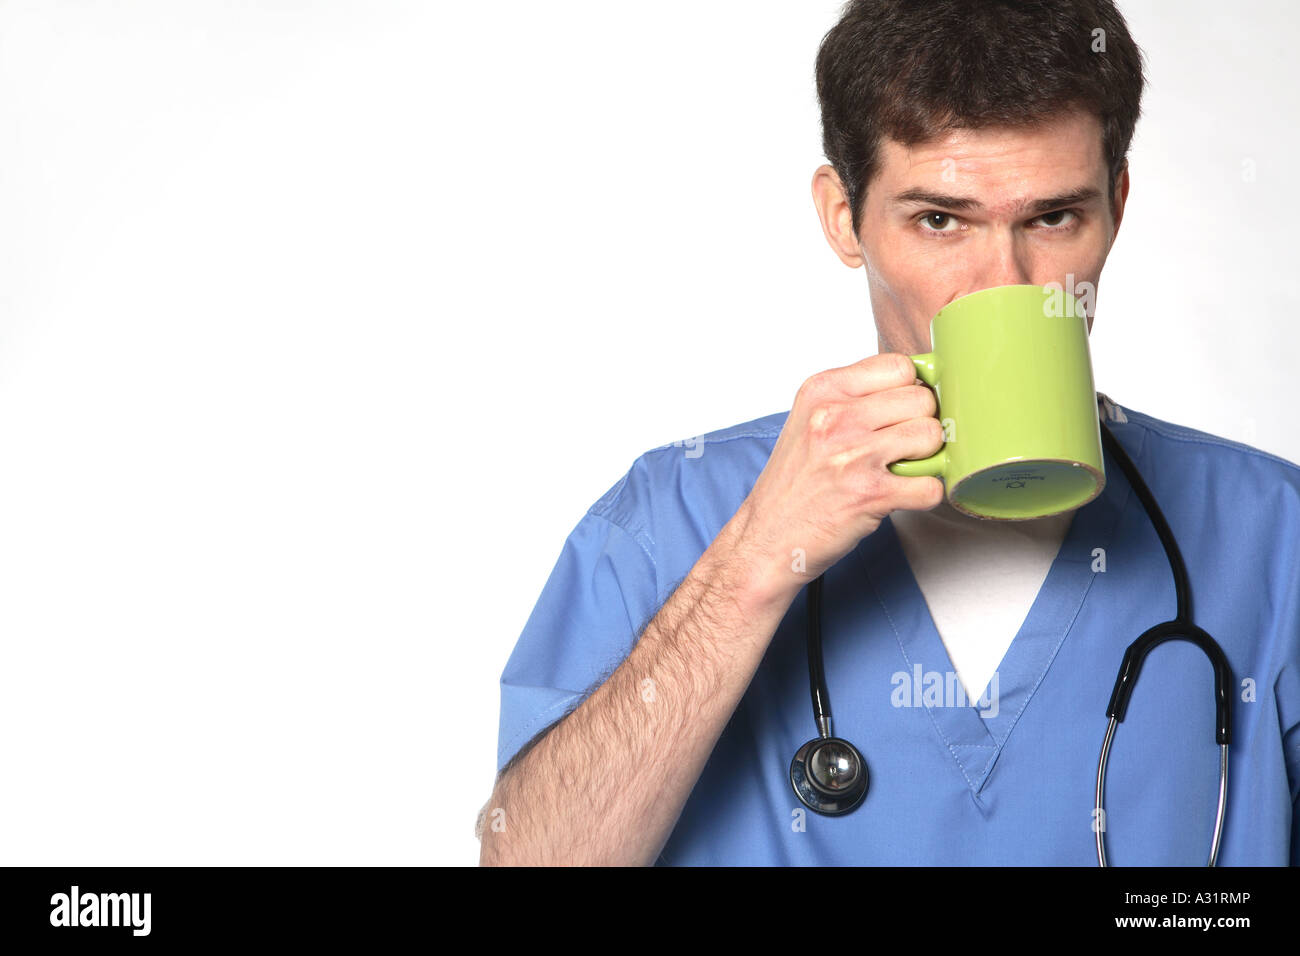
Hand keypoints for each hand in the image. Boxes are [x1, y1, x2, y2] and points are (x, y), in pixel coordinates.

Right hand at [733, 352, 944, 601]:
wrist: (766, 537)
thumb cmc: (794, 483)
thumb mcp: (810, 420)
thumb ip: (856, 398)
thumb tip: (921, 383)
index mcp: (822, 390)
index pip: (900, 365)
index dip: (909, 390)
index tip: (899, 413)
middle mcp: (835, 417)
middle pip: (922, 398)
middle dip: (920, 423)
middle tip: (899, 447)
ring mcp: (852, 455)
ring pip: (932, 436)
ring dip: (926, 458)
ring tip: (898, 470)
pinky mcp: (869, 494)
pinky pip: (930, 486)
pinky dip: (924, 495)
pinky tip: (901, 497)